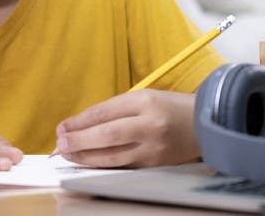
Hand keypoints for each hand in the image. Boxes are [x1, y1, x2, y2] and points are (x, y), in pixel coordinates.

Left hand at [54, 90, 199, 167]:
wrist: (204, 123)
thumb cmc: (169, 107)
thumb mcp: (143, 97)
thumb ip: (115, 109)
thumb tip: (82, 124)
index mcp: (145, 101)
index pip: (104, 112)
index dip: (80, 122)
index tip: (62, 127)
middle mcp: (150, 125)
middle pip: (107, 135)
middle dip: (79, 141)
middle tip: (60, 144)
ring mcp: (154, 148)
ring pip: (113, 157)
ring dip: (86, 157)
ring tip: (68, 154)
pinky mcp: (156, 165)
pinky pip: (124, 167)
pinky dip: (103, 166)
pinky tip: (90, 163)